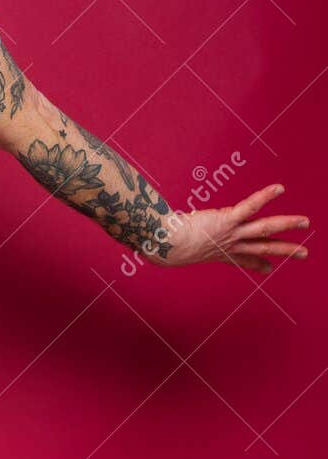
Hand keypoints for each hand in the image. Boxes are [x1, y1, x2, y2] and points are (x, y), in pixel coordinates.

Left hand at [157, 183, 310, 272]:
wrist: (163, 245)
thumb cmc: (162, 246)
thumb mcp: (170, 251)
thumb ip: (171, 245)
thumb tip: (154, 245)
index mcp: (216, 253)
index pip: (241, 261)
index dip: (256, 265)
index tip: (268, 270)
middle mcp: (228, 245)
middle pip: (262, 248)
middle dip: (284, 250)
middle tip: (304, 254)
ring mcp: (230, 234)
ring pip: (265, 229)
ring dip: (287, 225)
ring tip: (305, 222)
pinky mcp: (226, 220)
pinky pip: (250, 207)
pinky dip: (264, 196)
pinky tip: (279, 189)